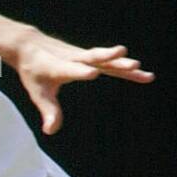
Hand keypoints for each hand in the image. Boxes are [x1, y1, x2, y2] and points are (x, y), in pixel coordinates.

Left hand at [12, 31, 153, 134]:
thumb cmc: (33, 72)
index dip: (80, 72)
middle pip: (94, 58)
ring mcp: (84, 56)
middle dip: (108, 58)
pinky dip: (125, 68)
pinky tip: (144, 75)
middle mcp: (74, 58)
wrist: (31, 45)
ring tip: (139, 68)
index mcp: (58, 67)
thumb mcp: (37, 92)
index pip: (71, 69)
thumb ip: (48, 110)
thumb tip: (51, 131)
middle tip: (125, 59)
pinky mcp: (91, 56)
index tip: (92, 73)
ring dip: (122, 64)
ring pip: (106, 60)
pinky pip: (110, 63)